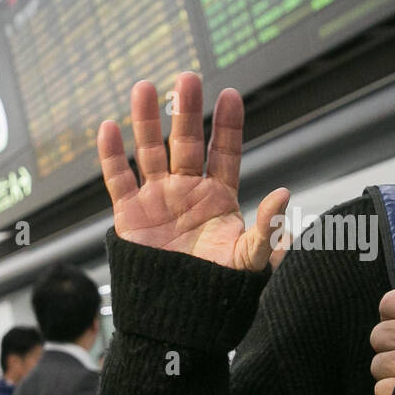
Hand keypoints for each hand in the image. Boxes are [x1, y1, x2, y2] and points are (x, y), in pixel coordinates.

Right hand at [97, 71, 289, 270]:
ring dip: (146, 120)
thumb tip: (284, 193)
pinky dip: (112, 155)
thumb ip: (266, 228)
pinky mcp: (129, 214)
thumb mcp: (247, 259)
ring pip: (150, 150)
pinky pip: (118, 179)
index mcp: (218, 197)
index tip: (231, 95)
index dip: (227, 125)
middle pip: (186, 142)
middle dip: (187, 110)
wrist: (178, 316)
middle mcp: (187, 191)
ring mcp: (157, 199)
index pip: (224, 152)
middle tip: (188, 78)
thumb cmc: (217, 290)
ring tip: (145, 87)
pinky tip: (110, 127)